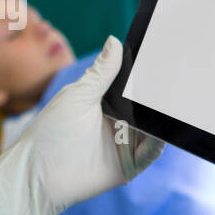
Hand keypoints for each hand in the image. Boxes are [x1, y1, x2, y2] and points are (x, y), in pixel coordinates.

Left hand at [0, 36, 163, 214]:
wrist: (37, 172)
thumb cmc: (50, 131)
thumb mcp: (79, 95)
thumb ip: (101, 73)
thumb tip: (115, 41)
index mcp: (107, 103)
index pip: (134, 87)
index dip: (147, 76)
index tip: (162, 57)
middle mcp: (119, 123)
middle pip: (148, 108)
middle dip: (160, 96)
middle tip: (176, 79)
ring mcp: (125, 145)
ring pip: (154, 129)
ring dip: (163, 117)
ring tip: (175, 102)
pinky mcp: (129, 166)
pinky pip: (151, 152)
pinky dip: (159, 141)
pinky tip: (163, 129)